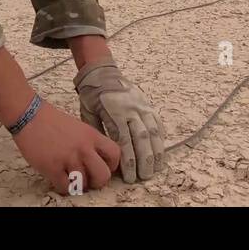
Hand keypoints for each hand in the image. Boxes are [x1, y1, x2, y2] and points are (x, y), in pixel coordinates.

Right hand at [12, 100, 120, 194]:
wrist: (29, 115)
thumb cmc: (50, 120)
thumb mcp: (78, 127)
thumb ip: (89, 142)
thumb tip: (95, 161)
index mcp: (91, 135)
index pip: (115, 154)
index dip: (111, 165)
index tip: (104, 167)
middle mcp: (83, 148)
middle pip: (103, 175)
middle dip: (97, 182)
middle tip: (88, 179)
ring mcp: (68, 158)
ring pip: (83, 184)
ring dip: (77, 184)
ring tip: (70, 177)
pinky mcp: (52, 167)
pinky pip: (65, 187)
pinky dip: (63, 187)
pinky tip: (58, 178)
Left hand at [74, 58, 165, 182]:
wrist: (101, 72)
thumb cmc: (92, 95)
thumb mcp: (88, 113)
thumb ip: (98, 132)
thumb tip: (106, 154)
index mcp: (114, 112)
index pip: (124, 142)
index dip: (128, 161)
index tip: (129, 176)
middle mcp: (131, 110)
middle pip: (142, 140)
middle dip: (144, 161)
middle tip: (144, 177)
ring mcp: (141, 106)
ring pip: (153, 132)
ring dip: (156, 152)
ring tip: (156, 168)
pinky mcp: (146, 104)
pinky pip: (157, 122)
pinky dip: (160, 137)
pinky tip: (160, 150)